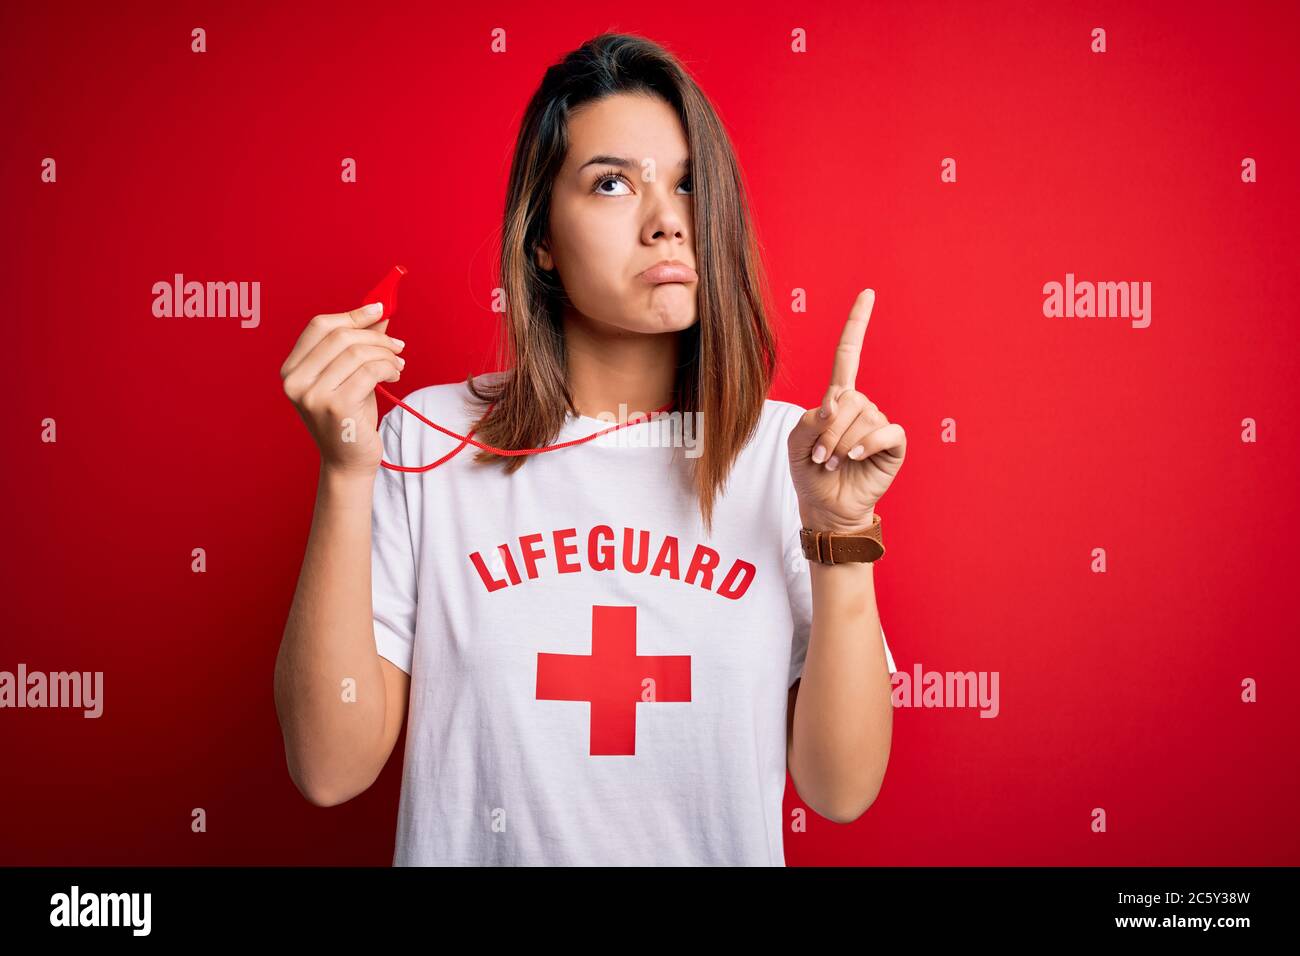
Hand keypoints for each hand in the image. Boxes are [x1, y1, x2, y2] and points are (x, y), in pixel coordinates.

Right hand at [279, 300, 406, 479]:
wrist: (348, 461)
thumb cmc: (349, 416)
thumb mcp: (350, 376)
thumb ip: (358, 344)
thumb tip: (379, 312)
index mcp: (292, 369)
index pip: (320, 326)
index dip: (352, 314)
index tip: (380, 309)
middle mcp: (295, 381)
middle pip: (340, 336)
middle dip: (376, 336)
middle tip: (397, 346)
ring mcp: (312, 395)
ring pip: (357, 353)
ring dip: (386, 354)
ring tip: (398, 365)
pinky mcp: (335, 407)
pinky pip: (370, 371)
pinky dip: (388, 368)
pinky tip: (395, 376)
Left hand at [787, 289, 905, 532]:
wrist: (826, 505)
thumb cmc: (809, 471)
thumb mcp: (796, 443)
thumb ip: (809, 420)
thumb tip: (835, 405)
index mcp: (838, 398)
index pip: (849, 354)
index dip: (858, 323)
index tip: (868, 293)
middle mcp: (861, 405)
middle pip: (846, 399)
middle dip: (827, 431)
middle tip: (820, 456)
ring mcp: (879, 423)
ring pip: (861, 419)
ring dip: (840, 445)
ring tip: (833, 463)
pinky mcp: (893, 443)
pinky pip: (883, 432)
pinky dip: (866, 444)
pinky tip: (854, 458)